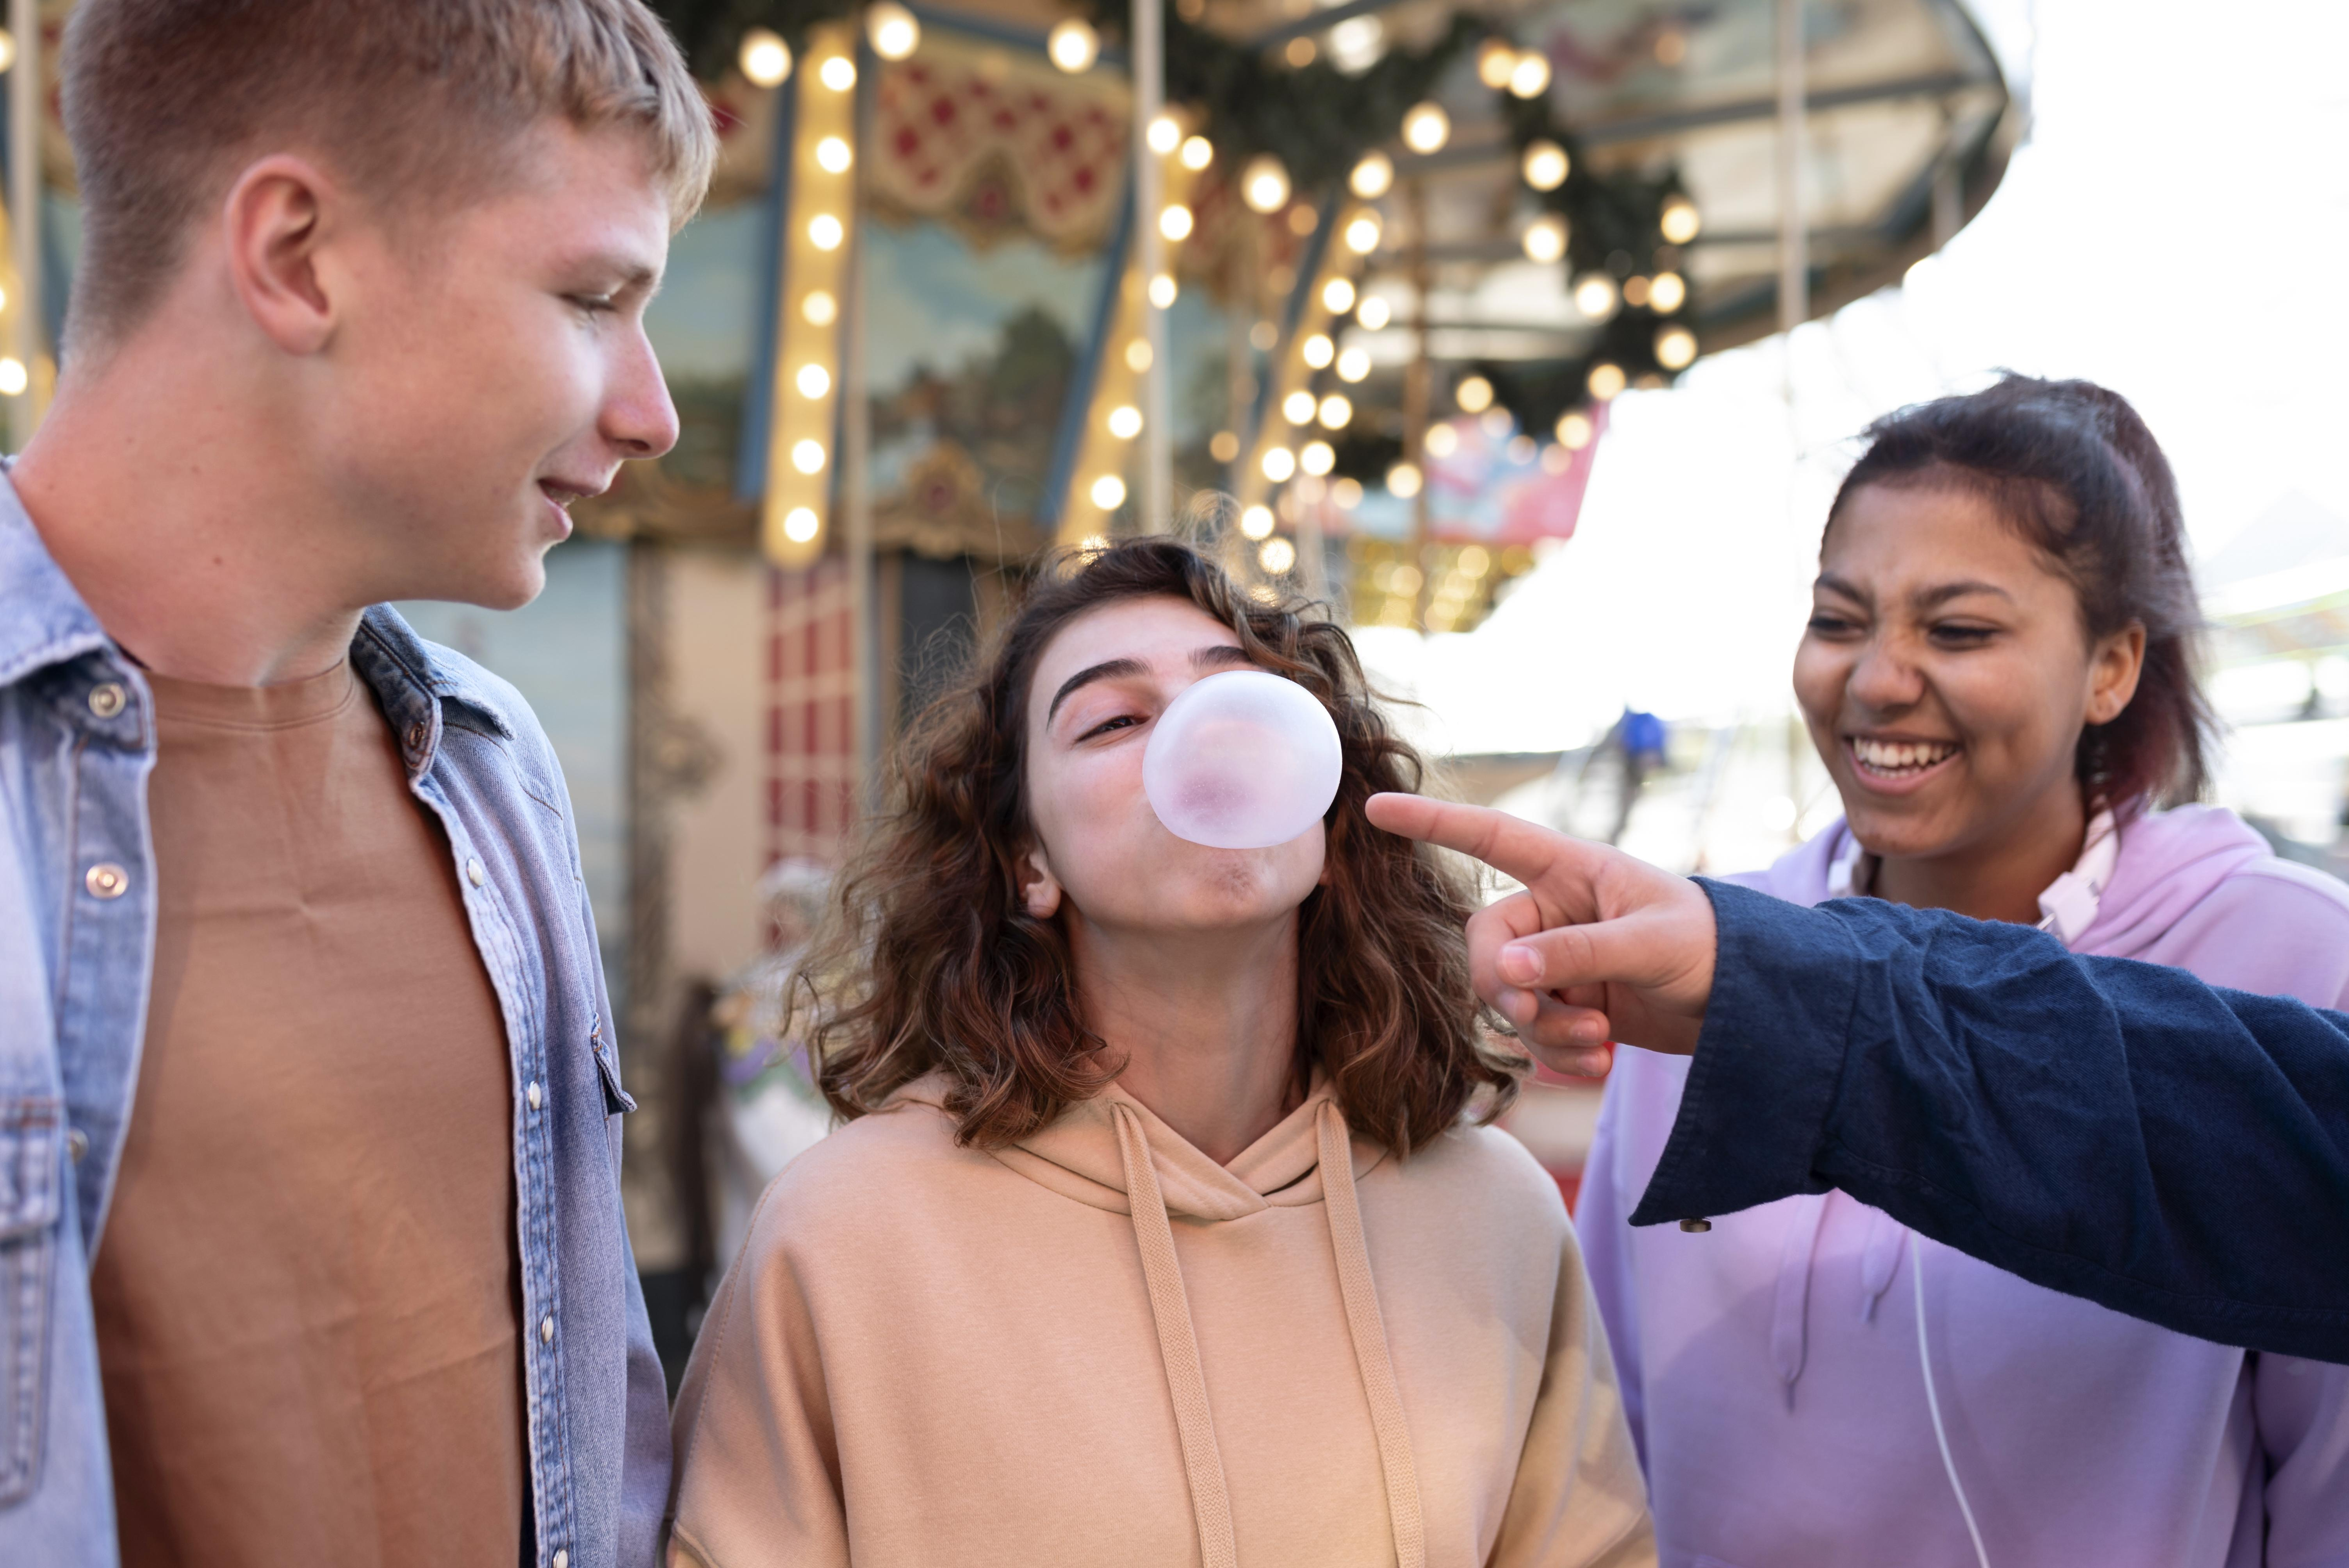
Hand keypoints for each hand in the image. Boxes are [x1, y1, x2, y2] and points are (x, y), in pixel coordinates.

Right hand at [1364, 793, 1718, 1073]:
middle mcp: (1554, 913)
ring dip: (1543, 1034)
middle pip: (1484, 947)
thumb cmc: (1713, 947)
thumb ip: (1576, 953)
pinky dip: (1560, 1056)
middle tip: (1545, 1020)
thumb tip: (1502, 971)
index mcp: (1572, 870)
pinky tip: (1602, 1062)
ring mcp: (1558, 963)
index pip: (1490, 837)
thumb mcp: (1651, 943)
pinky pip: (1532, 1037)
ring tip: (1601, 1044)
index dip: (1432, 823)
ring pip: (1505, 1002)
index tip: (1376, 809)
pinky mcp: (1568, 1008)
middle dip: (1508, 993)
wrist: (1750, 1004)